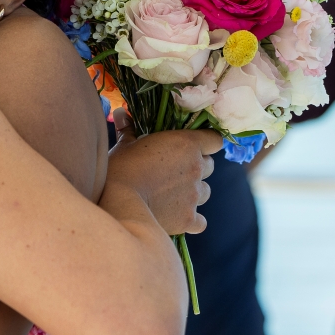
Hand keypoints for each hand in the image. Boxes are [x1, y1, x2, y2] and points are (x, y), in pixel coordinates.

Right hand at [104, 129, 219, 235]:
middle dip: (197, 167)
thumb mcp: (123, 145)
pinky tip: (178, 217)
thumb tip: (121, 113)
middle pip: (210, 166)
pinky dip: (192, 220)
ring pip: (205, 192)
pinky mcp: (189, 219)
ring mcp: (195, 195)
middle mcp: (197, 168)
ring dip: (194, 192)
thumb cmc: (121, 169)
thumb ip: (128, 129)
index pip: (214, 140)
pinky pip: (200, 221)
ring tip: (173, 195)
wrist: (120, 205)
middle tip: (175, 171)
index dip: (206, 143)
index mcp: (187, 144)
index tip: (193, 147)